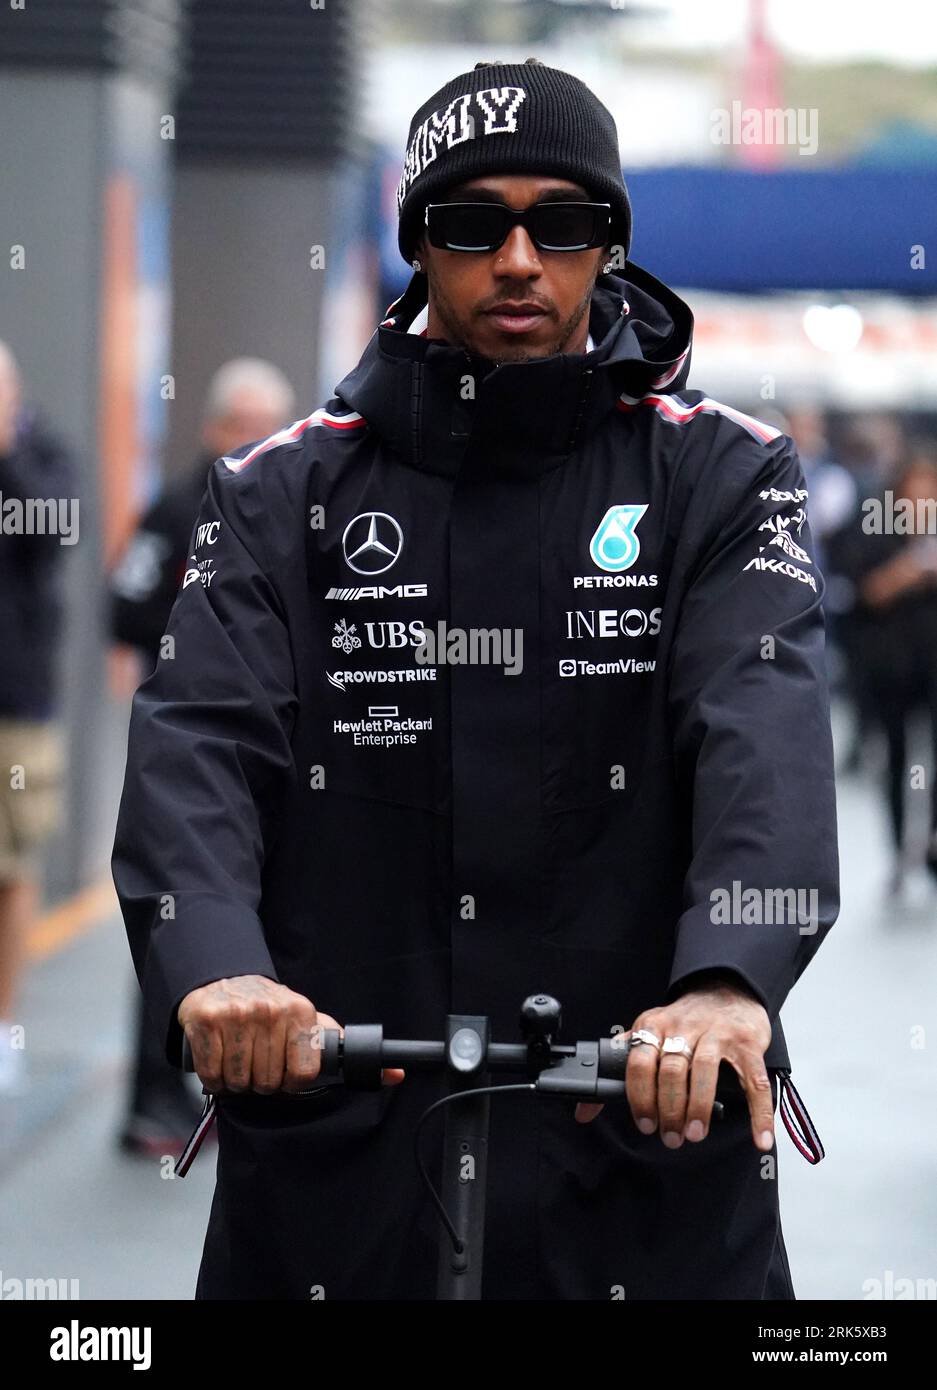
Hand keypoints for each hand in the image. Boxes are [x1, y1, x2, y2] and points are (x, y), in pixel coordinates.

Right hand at [178, 974, 405, 1094]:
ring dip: (236, 1081)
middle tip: (257, 1062)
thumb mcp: (307, 1019)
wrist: (224, 977)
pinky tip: (219, 1060)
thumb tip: (394, 1074)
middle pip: (268, 1082)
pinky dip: (213, 1077)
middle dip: (262, 1081)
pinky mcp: (205, 1021)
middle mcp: (270, 1011)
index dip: (291, 1082)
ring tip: (238, 1060)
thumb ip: (341, 1046)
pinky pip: (211, 1074)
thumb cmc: (270, 1007)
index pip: (302, 1074)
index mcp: (300, 1012)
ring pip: (239, 1082)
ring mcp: (237, 1015)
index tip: (284, 1073)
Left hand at [574, 978, 773, 1151]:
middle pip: (672, 1069)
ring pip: (706, 1071)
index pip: (640, 1061)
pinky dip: (759, 1114)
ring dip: (699, 1107)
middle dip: (669, 1108)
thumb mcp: (647, 1033)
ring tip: (694, 1134)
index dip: (640, 1096)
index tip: (644, 1123)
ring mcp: (718, 1035)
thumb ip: (618, 1067)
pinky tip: (759, 1139)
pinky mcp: (748, 1045)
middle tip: (670, 1136)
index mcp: (654, 1026)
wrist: (726, 990)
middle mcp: (685, 1027)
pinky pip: (755, 1082)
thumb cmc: (683, 1022)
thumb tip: (583, 1111)